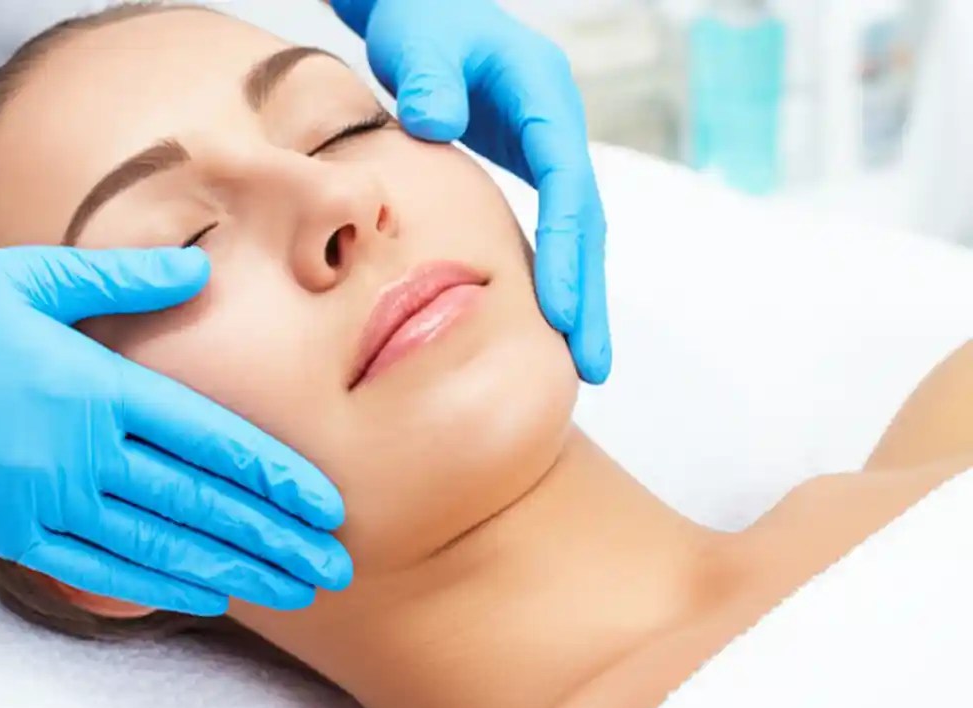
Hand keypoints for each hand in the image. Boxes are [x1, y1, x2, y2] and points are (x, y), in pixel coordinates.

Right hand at [0, 247, 351, 614]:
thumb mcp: (34, 274)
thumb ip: (124, 278)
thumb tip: (201, 271)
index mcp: (95, 383)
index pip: (208, 439)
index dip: (274, 476)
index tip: (327, 505)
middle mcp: (78, 449)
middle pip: (198, 503)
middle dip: (273, 538)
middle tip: (332, 567)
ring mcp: (42, 497)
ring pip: (157, 547)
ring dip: (231, 571)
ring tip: (288, 590)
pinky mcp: (8, 529)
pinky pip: (95, 570)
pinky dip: (154, 585)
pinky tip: (202, 595)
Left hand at [330, 0, 611, 382]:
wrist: (427, 10)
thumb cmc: (424, 20)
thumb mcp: (421, 39)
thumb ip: (429, 77)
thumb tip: (436, 122)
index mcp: (543, 96)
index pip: (565, 182)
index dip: (566, 248)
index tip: (559, 311)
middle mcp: (556, 125)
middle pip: (587, 220)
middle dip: (591, 294)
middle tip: (593, 365)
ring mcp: (548, 146)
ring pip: (578, 231)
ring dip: (582, 295)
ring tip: (585, 363)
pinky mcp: (530, 163)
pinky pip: (554, 226)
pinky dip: (557, 273)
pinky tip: (554, 321)